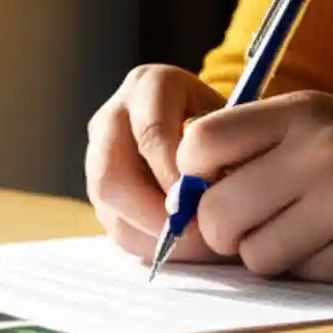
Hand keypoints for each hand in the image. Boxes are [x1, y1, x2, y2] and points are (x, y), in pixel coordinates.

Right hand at [85, 65, 226, 262]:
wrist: (212, 128)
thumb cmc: (229, 125)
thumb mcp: (234, 125)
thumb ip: (224, 152)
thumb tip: (209, 199)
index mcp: (148, 86)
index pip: (150, 133)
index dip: (174, 174)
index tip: (204, 200)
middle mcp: (112, 116)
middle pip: (112, 174)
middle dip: (153, 211)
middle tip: (192, 230)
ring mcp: (98, 155)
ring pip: (108, 206)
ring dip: (151, 232)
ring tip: (193, 243)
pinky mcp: (99, 190)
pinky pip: (114, 226)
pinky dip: (148, 243)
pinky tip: (182, 245)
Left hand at [176, 91, 332, 281]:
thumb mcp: (315, 130)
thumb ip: (248, 150)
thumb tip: (176, 202)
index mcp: (302, 110)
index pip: (200, 144)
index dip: (193, 177)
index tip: (214, 188)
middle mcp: (324, 149)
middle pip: (215, 211)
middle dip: (223, 231)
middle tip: (251, 227)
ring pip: (251, 253)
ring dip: (266, 254)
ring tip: (305, 233)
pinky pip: (296, 276)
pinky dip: (305, 270)